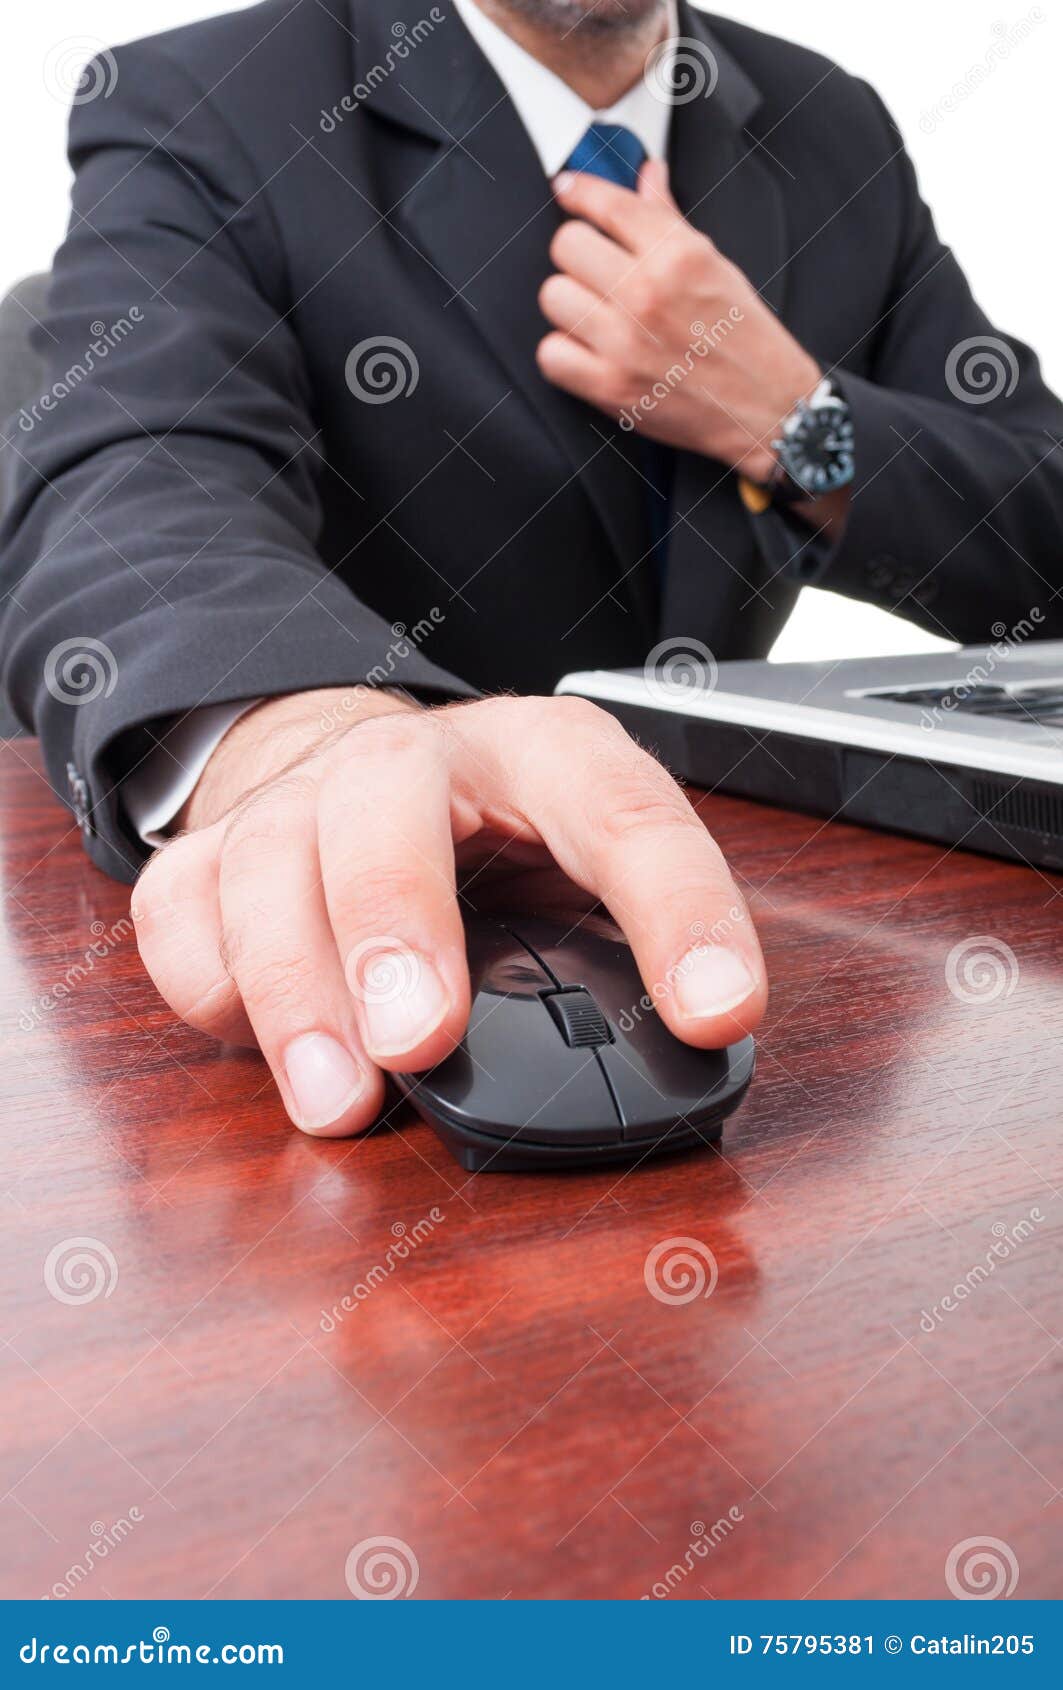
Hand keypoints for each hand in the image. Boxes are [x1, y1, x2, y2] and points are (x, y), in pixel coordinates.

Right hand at [132, 688, 766, 1138]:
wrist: (355, 775)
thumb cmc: (491, 844)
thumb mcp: (580, 870)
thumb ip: (614, 949)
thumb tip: (680, 1058)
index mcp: (541, 755)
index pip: (624, 812)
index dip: (679, 911)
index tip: (716, 1011)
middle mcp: (412, 761)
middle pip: (387, 802)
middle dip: (398, 919)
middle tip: (423, 1039)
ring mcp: (298, 801)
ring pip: (267, 864)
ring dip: (298, 989)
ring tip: (341, 1101)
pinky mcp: (211, 855)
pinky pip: (181, 915)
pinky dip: (216, 990)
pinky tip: (260, 1042)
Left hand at [537, 161, 820, 482]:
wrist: (766, 407)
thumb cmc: (744, 338)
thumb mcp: (715, 264)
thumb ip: (669, 218)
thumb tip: (646, 174)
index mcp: (678, 255)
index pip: (607, 204)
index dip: (578, 191)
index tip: (567, 189)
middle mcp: (648, 293)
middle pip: (567, 245)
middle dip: (579, 256)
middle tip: (597, 272)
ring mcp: (625, 342)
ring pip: (553, 296)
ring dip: (570, 305)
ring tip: (597, 316)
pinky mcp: (610, 386)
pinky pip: (550, 354)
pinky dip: (563, 355)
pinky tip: (589, 352)